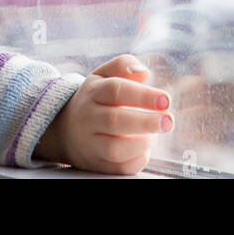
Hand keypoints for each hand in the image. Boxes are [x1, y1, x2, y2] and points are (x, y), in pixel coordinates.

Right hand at [33, 54, 172, 174]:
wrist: (65, 129)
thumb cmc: (94, 99)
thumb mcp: (103, 76)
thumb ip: (123, 66)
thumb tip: (143, 72)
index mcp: (93, 92)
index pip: (115, 90)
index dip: (142, 95)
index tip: (165, 100)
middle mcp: (88, 117)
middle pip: (115, 120)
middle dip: (146, 122)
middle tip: (168, 121)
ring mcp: (89, 143)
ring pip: (114, 148)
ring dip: (141, 143)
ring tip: (152, 135)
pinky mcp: (95, 163)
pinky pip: (118, 168)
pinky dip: (136, 160)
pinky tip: (143, 149)